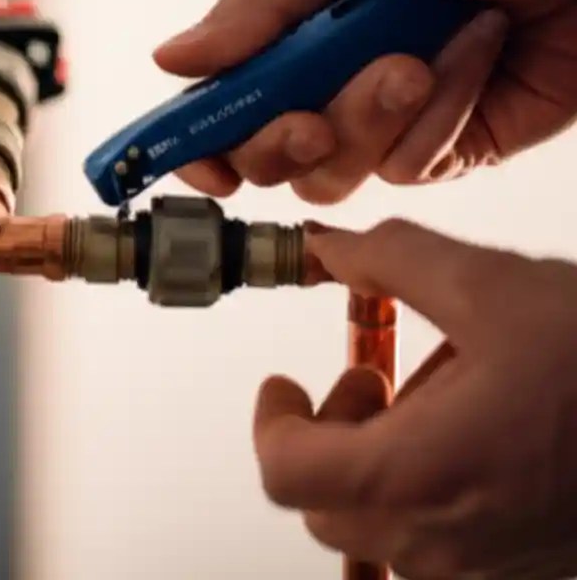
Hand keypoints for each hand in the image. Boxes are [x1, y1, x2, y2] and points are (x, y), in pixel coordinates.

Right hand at [154, 0, 576, 203]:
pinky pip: (413, 166)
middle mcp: (327, 86)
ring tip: (418, 60)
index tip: (203, 163)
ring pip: (336, 174)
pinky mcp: (444, 150)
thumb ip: (261, 3)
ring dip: (372, 121)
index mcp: (290, 36)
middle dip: (283, 145)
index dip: (198, 145)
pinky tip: (473, 54)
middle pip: (267, 159)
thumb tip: (172, 58)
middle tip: (313, 119)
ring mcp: (385, 125)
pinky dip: (442, 115)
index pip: (219, 108)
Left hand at [254, 219, 576, 577]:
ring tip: (438, 398)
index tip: (284, 386)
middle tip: (366, 379)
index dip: (272, 422)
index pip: (285, 472)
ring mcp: (481, 570)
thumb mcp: (499, 289)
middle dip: (330, 434)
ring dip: (381, 460)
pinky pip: (440, 545)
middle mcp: (439, 540)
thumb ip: (395, 261)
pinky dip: (430, 492)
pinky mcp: (520, 574)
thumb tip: (329, 246)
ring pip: (380, 525)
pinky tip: (482, 437)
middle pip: (325, 502)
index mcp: (417, 473)